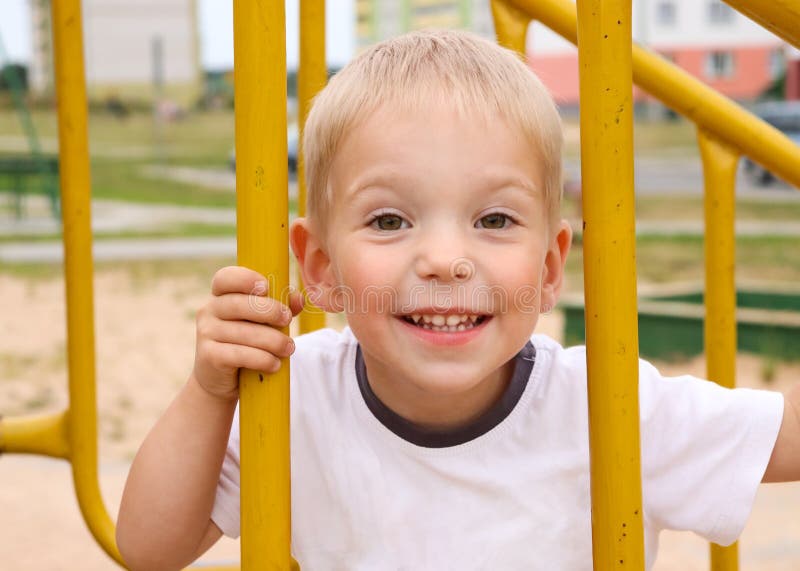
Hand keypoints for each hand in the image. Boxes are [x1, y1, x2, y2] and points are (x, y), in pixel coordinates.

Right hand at [192, 266, 304, 399]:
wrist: (222, 381)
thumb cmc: (247, 343)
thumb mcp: (264, 322)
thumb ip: (281, 307)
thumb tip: (299, 299)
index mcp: (221, 295)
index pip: (225, 278)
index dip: (245, 279)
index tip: (266, 287)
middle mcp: (209, 310)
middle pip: (238, 304)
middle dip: (269, 310)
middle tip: (288, 320)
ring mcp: (206, 333)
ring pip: (244, 332)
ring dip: (273, 340)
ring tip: (288, 348)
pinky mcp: (208, 356)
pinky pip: (240, 354)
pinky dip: (262, 359)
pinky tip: (275, 364)